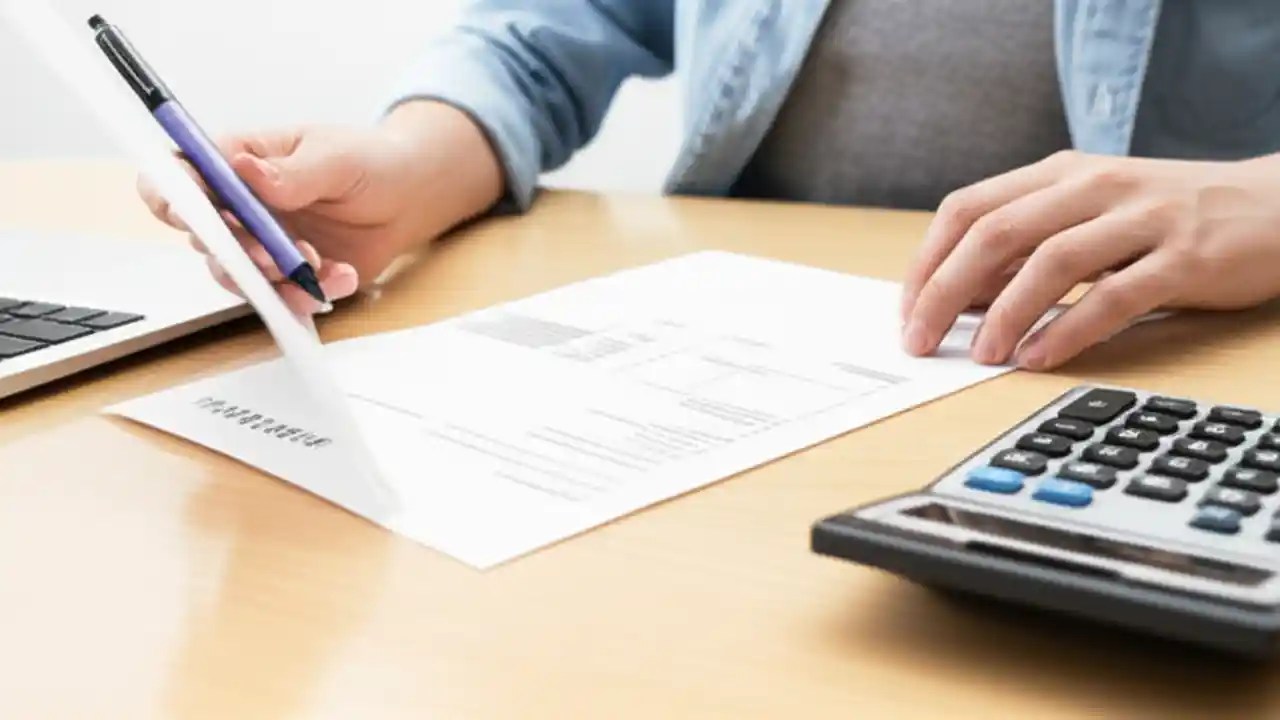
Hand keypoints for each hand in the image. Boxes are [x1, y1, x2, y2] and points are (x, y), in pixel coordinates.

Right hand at [139, 102, 502, 314]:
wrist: (408, 198)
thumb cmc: (368, 162)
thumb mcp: (336, 157)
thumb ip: (293, 171)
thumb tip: (244, 170)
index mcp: (238, 163)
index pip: (180, 176)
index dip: (171, 196)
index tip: (196, 215)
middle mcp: (238, 207)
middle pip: (202, 236)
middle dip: (235, 250)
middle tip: (271, 254)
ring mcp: (259, 245)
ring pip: (237, 276)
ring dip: (274, 278)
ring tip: (320, 265)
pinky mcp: (286, 278)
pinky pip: (280, 298)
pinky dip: (308, 296)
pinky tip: (342, 277)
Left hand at [900, 150, 1279, 369]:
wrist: (1275, 206)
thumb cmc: (1166, 217)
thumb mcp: (1089, 215)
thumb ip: (1027, 247)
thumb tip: (958, 299)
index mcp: (1060, 173)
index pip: (968, 208)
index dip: (927, 262)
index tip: (906, 311)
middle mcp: (1094, 186)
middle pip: (995, 233)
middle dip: (944, 291)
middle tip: (920, 340)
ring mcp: (1141, 219)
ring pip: (1050, 262)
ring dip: (1003, 314)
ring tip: (980, 354)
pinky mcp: (1183, 258)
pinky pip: (1114, 296)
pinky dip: (1068, 330)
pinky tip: (1039, 358)